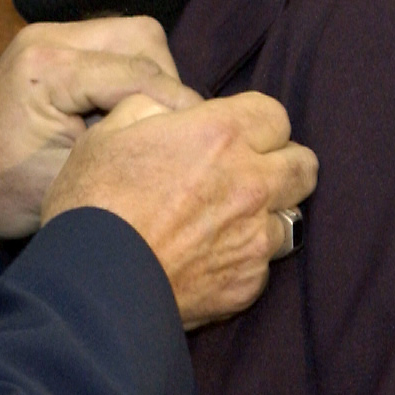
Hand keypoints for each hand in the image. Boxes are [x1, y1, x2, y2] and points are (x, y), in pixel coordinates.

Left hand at [0, 18, 197, 245]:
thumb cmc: (2, 194)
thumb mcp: (72, 180)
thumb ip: (125, 146)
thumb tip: (185, 132)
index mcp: (48, 68)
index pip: (140, 72)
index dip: (178, 106)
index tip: (201, 139)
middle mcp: (48, 37)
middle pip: (143, 37)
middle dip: (165, 82)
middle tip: (167, 129)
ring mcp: (47, 35)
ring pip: (132, 36)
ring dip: (150, 76)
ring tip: (148, 123)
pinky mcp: (50, 45)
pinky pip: (111, 47)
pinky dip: (129, 74)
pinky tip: (127, 114)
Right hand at [42, 92, 318, 327]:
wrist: (90, 286)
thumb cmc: (92, 203)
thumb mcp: (107, 133)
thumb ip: (152, 108)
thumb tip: (176, 113)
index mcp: (219, 135)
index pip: (275, 115)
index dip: (252, 123)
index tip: (230, 135)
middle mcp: (251, 183)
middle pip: (303, 165)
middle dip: (279, 164)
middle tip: (243, 174)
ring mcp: (255, 238)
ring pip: (291, 217)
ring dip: (266, 215)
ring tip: (227, 222)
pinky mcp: (248, 284)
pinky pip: (264, 264)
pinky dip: (244, 259)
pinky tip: (208, 259)